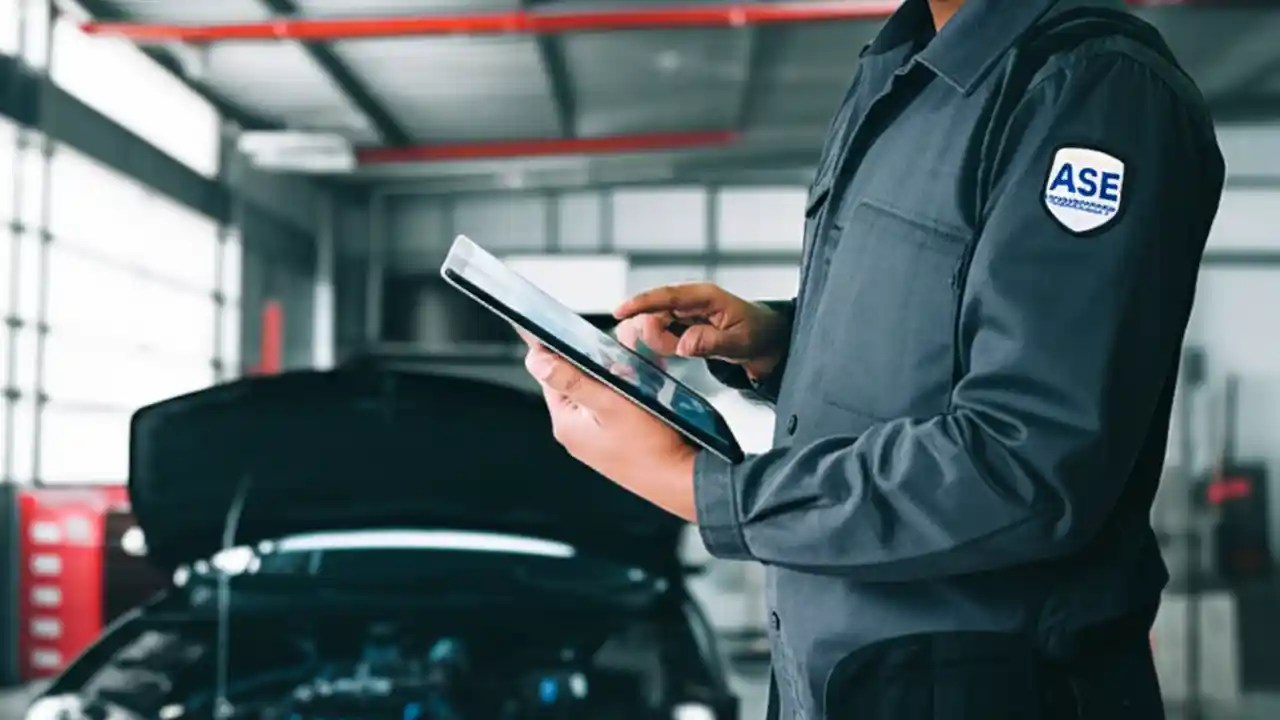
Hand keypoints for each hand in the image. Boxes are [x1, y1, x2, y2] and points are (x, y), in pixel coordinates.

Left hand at [517, 331, 698, 521]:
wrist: (680, 479)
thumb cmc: (651, 446)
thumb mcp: (609, 403)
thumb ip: (571, 379)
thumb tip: (536, 360)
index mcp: (567, 423)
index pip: (550, 375)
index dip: (558, 350)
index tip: (564, 329)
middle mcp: (577, 433)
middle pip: (576, 381)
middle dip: (597, 364)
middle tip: (620, 356)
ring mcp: (596, 439)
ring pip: (598, 392)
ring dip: (615, 378)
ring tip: (638, 375)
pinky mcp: (615, 442)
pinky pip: (613, 407)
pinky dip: (627, 394)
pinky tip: (646, 393)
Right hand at [613, 283, 788, 380]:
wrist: (767, 341)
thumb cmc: (758, 333)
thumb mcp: (740, 341)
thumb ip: (711, 342)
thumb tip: (684, 344)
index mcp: (705, 297)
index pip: (667, 296)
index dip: (641, 303)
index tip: (620, 311)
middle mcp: (691, 302)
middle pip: (654, 311)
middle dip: (647, 330)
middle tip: (654, 348)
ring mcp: (686, 315)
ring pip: (655, 325)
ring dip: (655, 342)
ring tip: (672, 354)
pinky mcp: (684, 328)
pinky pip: (662, 336)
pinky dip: (659, 347)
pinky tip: (666, 357)